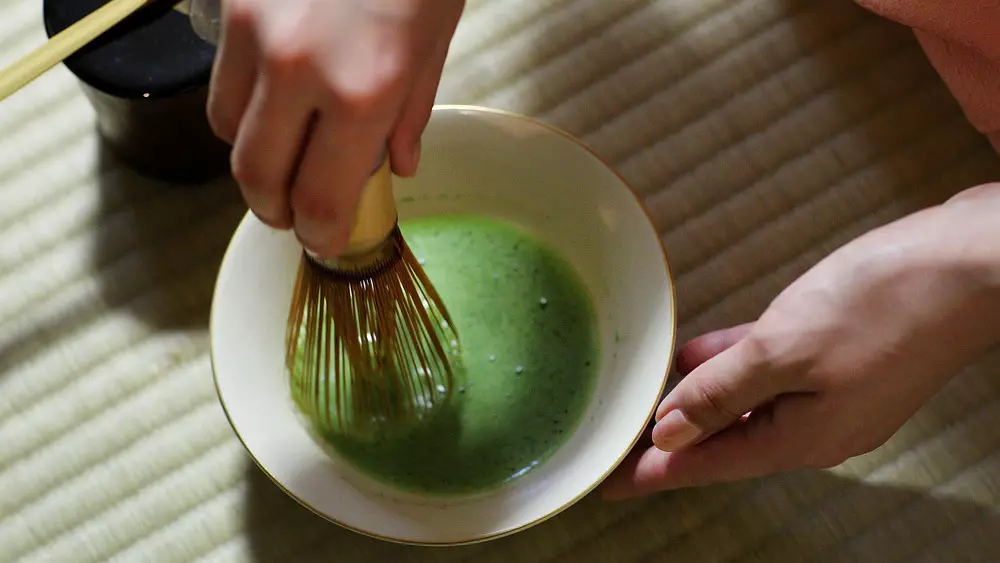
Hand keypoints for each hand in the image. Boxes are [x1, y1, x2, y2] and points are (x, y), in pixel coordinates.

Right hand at [206, 0, 464, 256]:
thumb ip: (410, 110)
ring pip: (226, 128)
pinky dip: (245, 101)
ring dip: (254, 153)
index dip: (320, 234)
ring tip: (285, 149)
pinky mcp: (229, 5)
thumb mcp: (435, 36)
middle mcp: (296, 68)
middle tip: (292, 212)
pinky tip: (277, 93)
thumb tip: (397, 166)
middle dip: (274, 208)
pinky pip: (221, 77)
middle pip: (257, 177)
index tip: (324, 240)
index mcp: (364, 89)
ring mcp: (252, 32)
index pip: (321, 198)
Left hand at [602, 183, 999, 499]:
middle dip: (674, 436)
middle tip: (623, 436)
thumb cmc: (882, 303)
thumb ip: (722, 392)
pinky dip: (736, 364)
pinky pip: (775, 371)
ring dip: (701, 397)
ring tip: (651, 393)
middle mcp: (817, 427)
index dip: (654, 470)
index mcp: (800, 437)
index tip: (610, 481)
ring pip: (748, 402)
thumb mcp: (783, 348)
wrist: (973, 263)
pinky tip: (705, 349)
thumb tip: (672, 430)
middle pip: (725, 438)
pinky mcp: (847, 357)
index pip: (706, 462)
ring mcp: (836, 393)